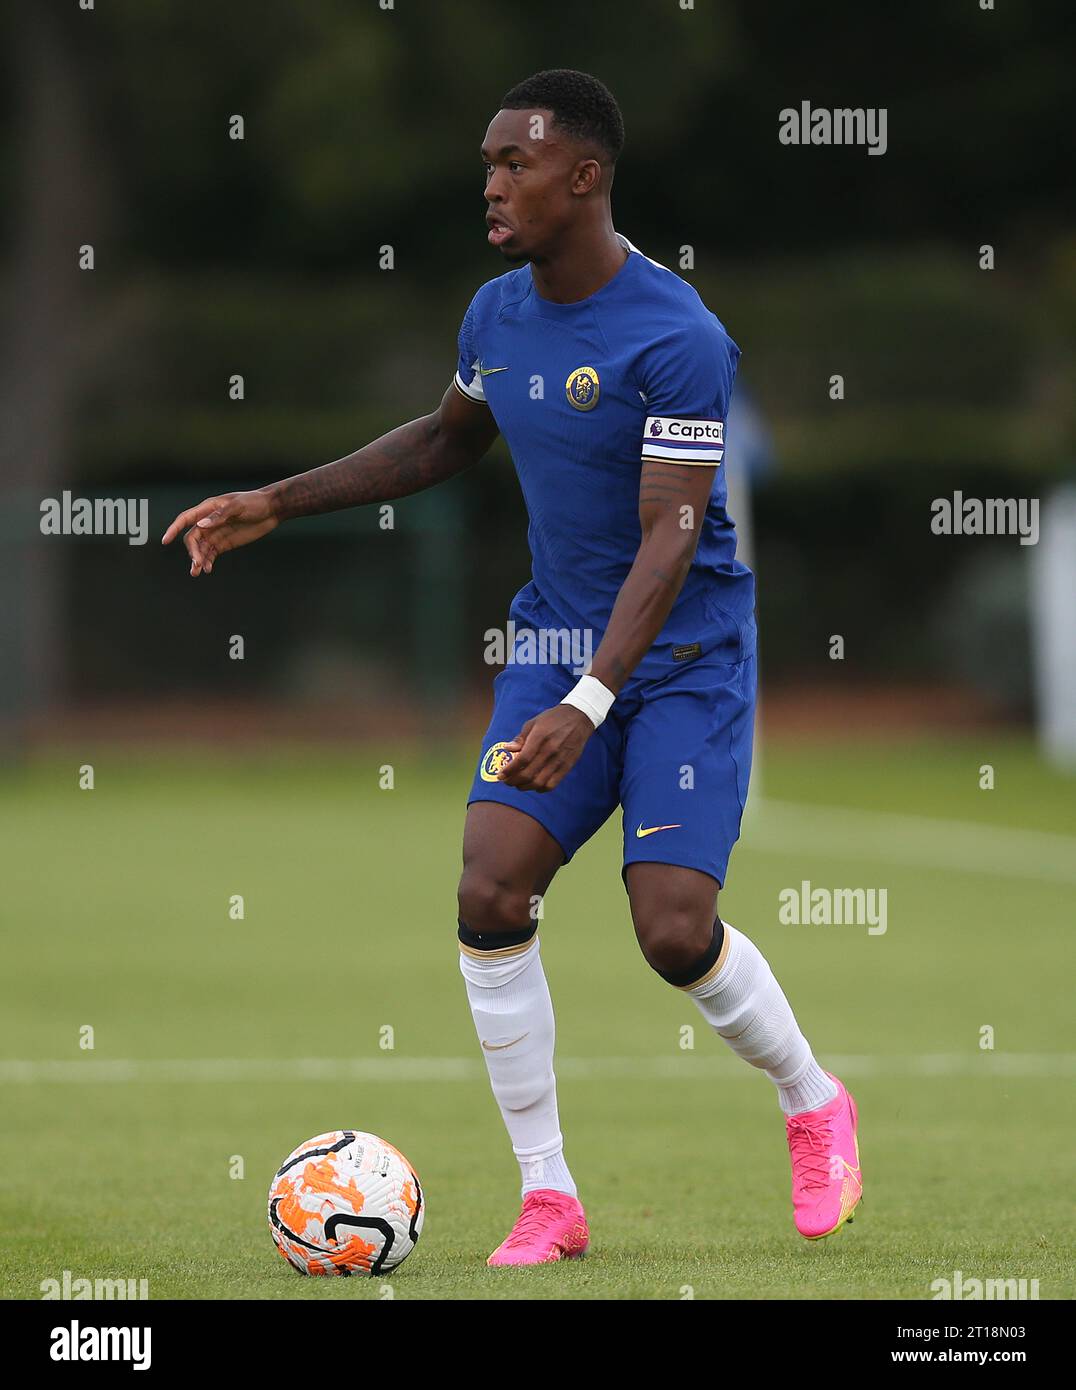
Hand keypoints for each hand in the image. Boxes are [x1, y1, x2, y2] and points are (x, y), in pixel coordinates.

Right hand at [161, 490, 278, 575]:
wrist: (271, 510)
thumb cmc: (254, 502)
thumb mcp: (238, 506)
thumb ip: (220, 516)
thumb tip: (201, 526)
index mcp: (208, 509)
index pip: (185, 519)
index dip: (173, 529)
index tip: (165, 540)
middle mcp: (208, 522)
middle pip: (192, 538)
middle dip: (192, 552)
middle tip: (197, 564)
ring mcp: (216, 534)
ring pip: (200, 549)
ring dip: (197, 560)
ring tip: (198, 572)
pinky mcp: (224, 543)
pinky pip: (211, 554)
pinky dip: (208, 562)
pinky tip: (208, 570)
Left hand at [497, 704, 593, 792]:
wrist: (579, 718)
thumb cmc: (553, 719)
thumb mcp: (534, 722)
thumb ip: (520, 738)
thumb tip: (508, 749)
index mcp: (540, 737)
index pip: (522, 759)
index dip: (509, 770)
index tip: (500, 775)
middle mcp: (550, 750)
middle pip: (528, 774)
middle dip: (513, 781)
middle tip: (506, 781)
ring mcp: (560, 760)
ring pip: (539, 782)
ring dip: (525, 787)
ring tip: (518, 784)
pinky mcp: (567, 766)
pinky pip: (552, 784)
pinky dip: (540, 788)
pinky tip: (534, 785)